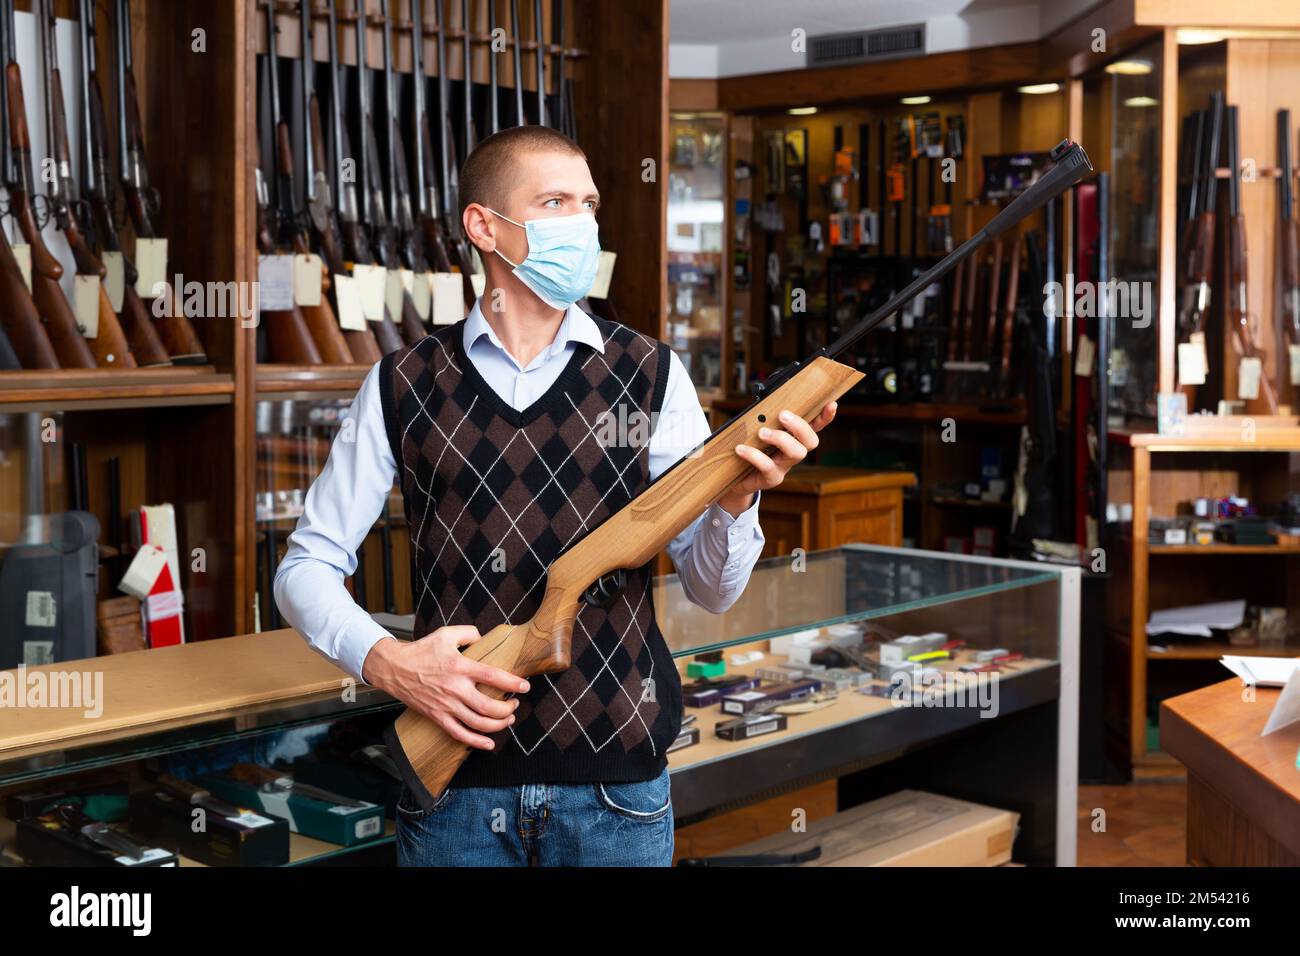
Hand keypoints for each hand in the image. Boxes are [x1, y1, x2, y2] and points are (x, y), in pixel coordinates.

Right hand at [362, 626, 529, 750]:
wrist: (394, 668)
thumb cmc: (422, 650)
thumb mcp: (447, 634)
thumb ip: (470, 633)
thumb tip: (485, 638)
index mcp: (460, 666)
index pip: (493, 676)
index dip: (512, 683)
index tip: (525, 686)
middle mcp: (455, 688)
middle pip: (488, 707)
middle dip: (508, 709)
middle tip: (515, 704)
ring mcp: (445, 705)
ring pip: (478, 723)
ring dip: (498, 725)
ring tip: (508, 719)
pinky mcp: (437, 716)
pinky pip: (459, 734)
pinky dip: (476, 742)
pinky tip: (489, 743)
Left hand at [716, 402, 837, 516]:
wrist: (735, 478)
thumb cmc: (748, 449)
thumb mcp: (756, 432)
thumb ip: (763, 420)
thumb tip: (762, 405)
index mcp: (793, 438)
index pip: (815, 426)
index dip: (825, 417)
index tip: (831, 404)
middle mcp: (793, 453)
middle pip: (810, 441)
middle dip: (800, 426)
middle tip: (782, 415)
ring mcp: (784, 467)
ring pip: (796, 453)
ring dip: (781, 438)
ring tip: (761, 432)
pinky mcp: (771, 479)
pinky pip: (768, 467)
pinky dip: (754, 455)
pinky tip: (741, 449)